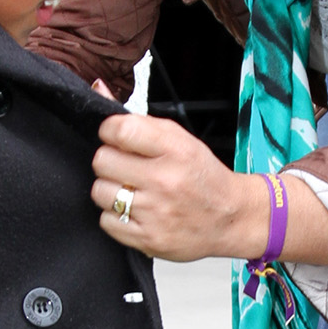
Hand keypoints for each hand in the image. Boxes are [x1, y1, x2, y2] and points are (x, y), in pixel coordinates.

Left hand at [91, 111, 267, 258]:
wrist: (230, 219)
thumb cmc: (202, 177)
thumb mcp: (180, 140)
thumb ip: (140, 120)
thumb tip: (97, 89)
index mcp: (174, 150)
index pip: (119, 129)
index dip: (110, 132)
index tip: (117, 138)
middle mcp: (164, 180)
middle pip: (102, 161)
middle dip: (110, 162)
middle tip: (127, 168)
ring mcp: (155, 212)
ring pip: (100, 192)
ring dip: (111, 190)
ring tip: (132, 191)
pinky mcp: (147, 239)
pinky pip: (106, 221)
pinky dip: (116, 217)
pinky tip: (134, 212)